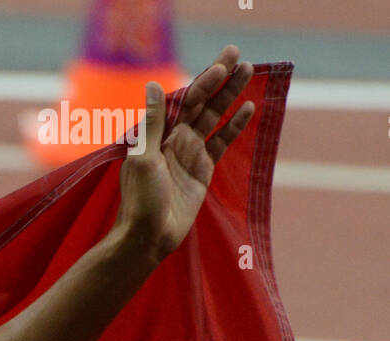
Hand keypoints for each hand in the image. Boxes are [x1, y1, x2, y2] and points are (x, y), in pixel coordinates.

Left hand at [115, 46, 254, 262]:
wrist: (149, 236)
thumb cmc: (140, 199)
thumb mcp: (143, 157)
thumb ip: (153, 123)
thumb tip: (152, 84)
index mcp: (158, 134)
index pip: (183, 99)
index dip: (202, 82)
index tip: (222, 66)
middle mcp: (174, 138)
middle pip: (201, 102)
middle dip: (219, 78)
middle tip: (239, 54)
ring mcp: (190, 152)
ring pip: (214, 116)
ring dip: (230, 94)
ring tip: (249, 70)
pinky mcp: (203, 169)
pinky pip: (222, 141)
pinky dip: (234, 125)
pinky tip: (248, 107)